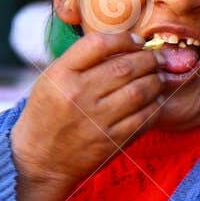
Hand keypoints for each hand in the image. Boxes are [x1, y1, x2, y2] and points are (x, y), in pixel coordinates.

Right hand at [9, 30, 165, 200]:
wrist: (38, 161)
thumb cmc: (47, 115)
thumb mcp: (52, 80)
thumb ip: (82, 62)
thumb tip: (126, 45)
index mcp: (60, 75)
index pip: (98, 44)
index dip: (125, 39)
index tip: (138, 41)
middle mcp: (77, 95)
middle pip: (125, 67)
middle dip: (150, 59)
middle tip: (159, 57)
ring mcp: (96, 120)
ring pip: (140, 91)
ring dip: (156, 80)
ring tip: (160, 76)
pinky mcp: (111, 141)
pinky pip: (144, 118)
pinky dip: (155, 106)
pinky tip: (156, 100)